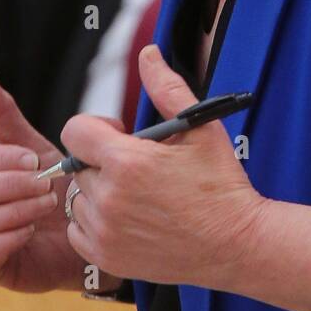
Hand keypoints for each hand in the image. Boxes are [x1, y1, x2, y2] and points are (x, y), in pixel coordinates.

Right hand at [0, 63, 88, 293]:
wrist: (87, 231)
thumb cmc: (55, 187)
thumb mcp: (33, 146)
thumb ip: (2, 113)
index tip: (34, 158)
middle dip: (8, 185)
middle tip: (45, 184)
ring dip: (13, 211)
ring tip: (45, 205)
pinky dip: (8, 240)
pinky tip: (32, 231)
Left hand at [58, 44, 267, 289]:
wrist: (235, 244)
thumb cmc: (220, 185)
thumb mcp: (200, 128)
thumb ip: (166, 87)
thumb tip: (148, 53)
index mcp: (127, 161)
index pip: (75, 131)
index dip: (96, 128)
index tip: (121, 137)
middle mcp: (108, 197)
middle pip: (79, 164)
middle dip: (103, 161)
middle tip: (140, 170)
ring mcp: (104, 231)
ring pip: (78, 197)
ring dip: (99, 192)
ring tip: (137, 197)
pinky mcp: (105, 256)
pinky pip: (78, 229)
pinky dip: (96, 223)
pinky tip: (128, 219)